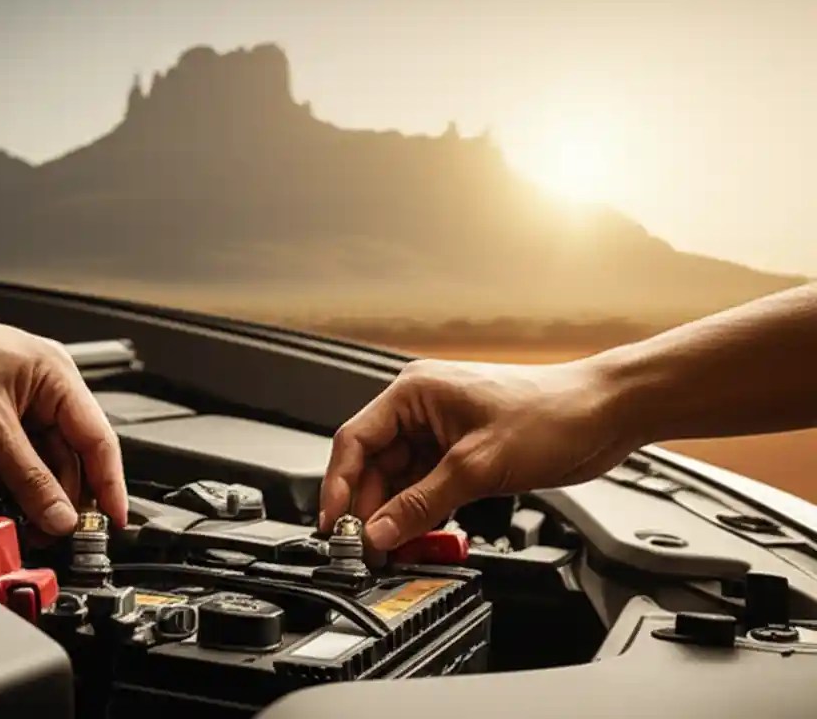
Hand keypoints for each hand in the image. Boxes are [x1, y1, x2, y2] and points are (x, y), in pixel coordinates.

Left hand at [0, 304, 126, 536]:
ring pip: (48, 457)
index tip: (114, 522)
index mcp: (59, 377)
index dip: (110, 486)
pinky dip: (22, 481)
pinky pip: (23, 453)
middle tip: (63, 534)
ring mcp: (22, 400)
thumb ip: (29, 479)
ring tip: (37, 526)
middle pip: (75, 454)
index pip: (100, 440)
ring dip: (44, 493)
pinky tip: (18, 504)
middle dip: (70, 497)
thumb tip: (59, 515)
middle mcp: (47, 387)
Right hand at [319, 357, 636, 553]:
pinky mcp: (462, 453)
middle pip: (373, 464)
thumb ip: (421, 504)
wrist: (607, 413)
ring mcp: (441, 431)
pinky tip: (417, 538)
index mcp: (413, 392)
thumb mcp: (477, 466)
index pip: (355, 440)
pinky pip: (425, 487)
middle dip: (368, 507)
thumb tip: (379, 532)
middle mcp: (420, 408)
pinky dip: (420, 513)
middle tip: (365, 548)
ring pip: (399, 480)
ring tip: (390, 550)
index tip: (335, 525)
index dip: (339, 485)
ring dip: (394, 514)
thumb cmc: (553, 413)